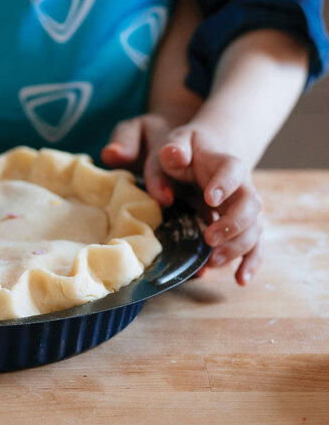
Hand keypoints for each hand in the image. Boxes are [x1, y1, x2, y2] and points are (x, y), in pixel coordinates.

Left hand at [102, 113, 262, 284]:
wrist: (204, 153)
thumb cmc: (183, 150)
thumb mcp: (172, 144)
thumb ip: (170, 153)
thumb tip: (170, 173)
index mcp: (222, 163)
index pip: (231, 170)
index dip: (224, 183)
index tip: (209, 197)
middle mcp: (241, 186)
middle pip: (251, 204)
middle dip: (232, 224)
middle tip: (208, 238)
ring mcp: (243, 208)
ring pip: (254, 228)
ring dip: (236, 247)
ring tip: (211, 261)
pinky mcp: (241, 226)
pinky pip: (253, 244)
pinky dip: (250, 262)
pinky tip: (240, 280)